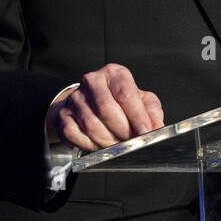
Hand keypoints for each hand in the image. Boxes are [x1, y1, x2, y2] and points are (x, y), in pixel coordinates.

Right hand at [46, 63, 163, 151]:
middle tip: (131, 144)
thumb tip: (157, 127)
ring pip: (92, 125)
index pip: (125, 93)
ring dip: (108, 141)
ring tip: (117, 146)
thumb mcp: (140, 101)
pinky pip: (76, 134)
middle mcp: (93, 81)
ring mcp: (76, 97)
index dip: (137, 116)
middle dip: (122, 132)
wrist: (88, 105)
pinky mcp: (63, 115)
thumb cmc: (118, 103)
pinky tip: (99, 145)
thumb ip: (151, 112)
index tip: (146, 133)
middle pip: (107, 110)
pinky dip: (90, 145)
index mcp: (114, 73)